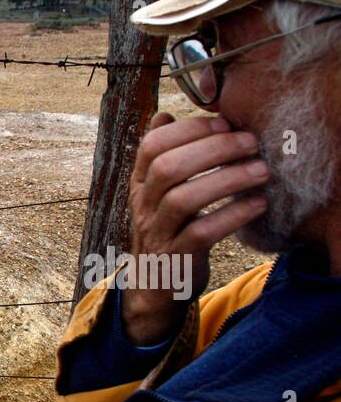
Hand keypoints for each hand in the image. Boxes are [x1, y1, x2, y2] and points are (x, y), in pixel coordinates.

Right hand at [122, 112, 268, 344]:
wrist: (154, 287)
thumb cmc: (165, 232)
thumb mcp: (156, 193)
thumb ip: (161, 156)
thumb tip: (164, 114)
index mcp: (139, 184)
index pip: (152, 146)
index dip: (188, 129)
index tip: (225, 123)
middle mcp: (143, 207)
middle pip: (168, 167)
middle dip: (213, 148)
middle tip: (251, 142)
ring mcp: (157, 233)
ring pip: (183, 199)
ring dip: (227, 179)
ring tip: (261, 171)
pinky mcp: (177, 257)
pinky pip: (202, 232)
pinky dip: (233, 214)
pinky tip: (258, 203)